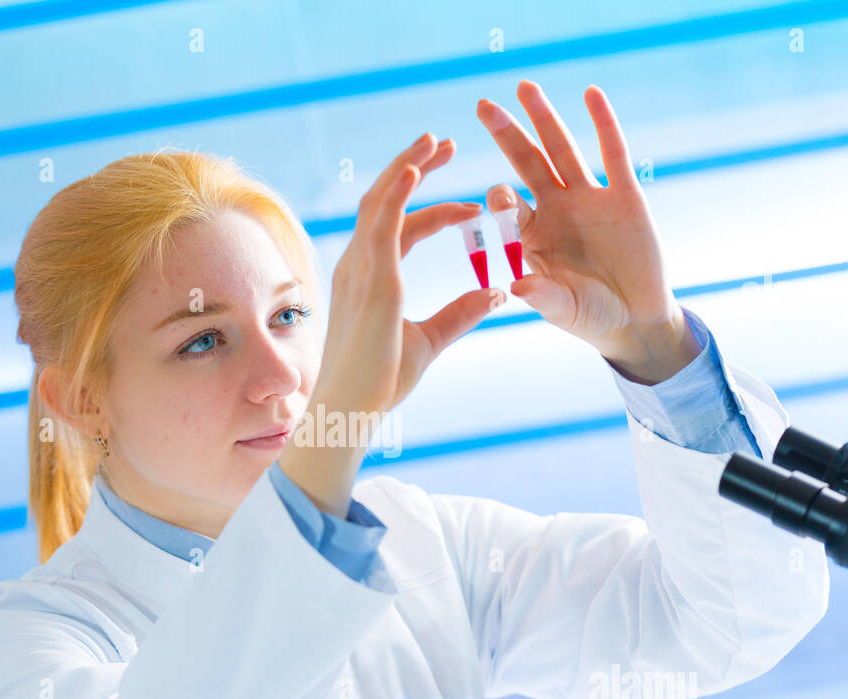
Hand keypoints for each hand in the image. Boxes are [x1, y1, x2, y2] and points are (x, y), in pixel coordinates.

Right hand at [313, 133, 505, 417]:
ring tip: (435, 141)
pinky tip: (415, 169)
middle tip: (444, 142)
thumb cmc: (379, 382)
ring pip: (381, 202)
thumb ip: (460, 314)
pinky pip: (382, 225)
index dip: (432, 207)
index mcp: (369, 277)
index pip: (401, 227)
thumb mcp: (429, 341)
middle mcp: (359, 265)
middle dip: (414, 167)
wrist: (352, 409)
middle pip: (384, 200)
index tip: (469, 204)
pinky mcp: (371, 281)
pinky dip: (398, 192)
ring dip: (408, 167)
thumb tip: (495, 293)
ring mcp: (361, 269)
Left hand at [477, 80, 698, 383]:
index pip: (510, 206)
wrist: (635, 321)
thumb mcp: (563, 310)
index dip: (502, 197)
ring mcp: (590, 199)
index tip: (498, 196)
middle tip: (483, 106)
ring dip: (545, 118)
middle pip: (527, 163)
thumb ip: (543, 296)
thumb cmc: (591, 317)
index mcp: (532, 235)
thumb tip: (517, 284)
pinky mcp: (625, 197)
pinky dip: (603, 124)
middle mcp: (556, 209)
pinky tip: (590, 94)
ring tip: (525, 87)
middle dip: (507, 134)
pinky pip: (613, 154)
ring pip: (563, 150)